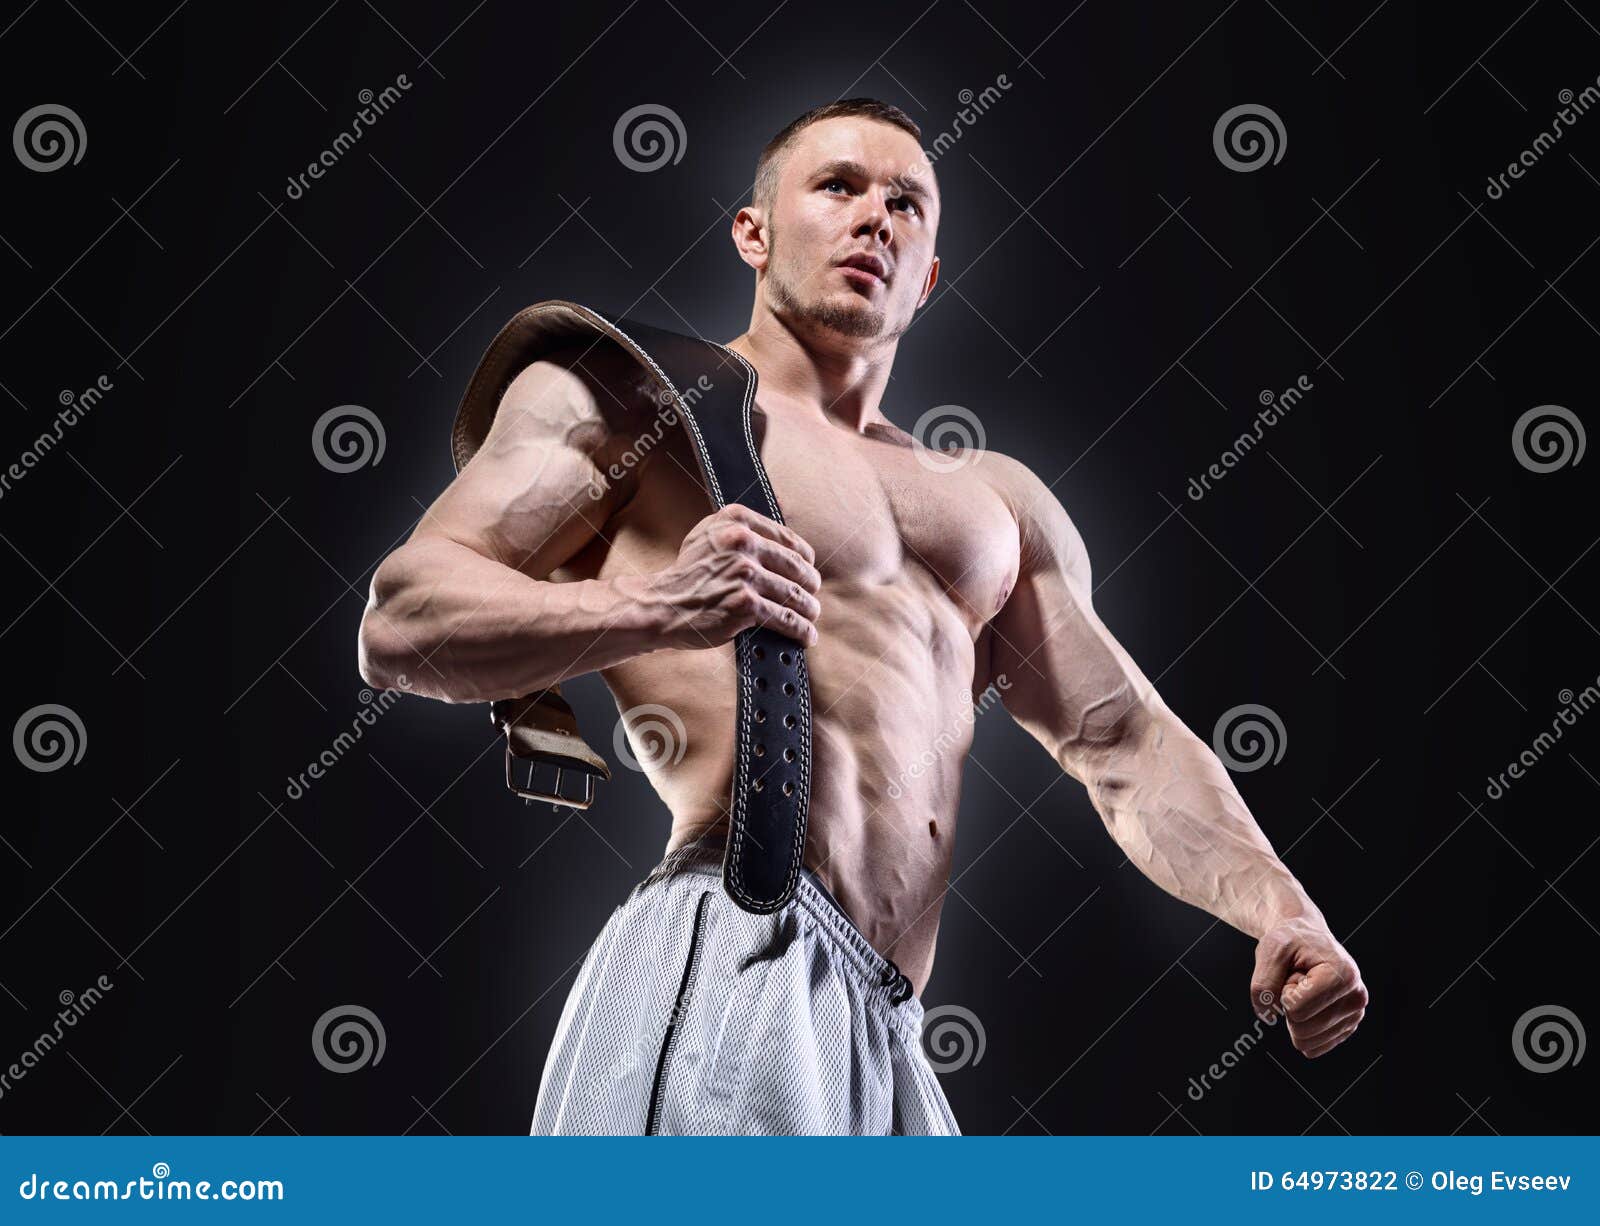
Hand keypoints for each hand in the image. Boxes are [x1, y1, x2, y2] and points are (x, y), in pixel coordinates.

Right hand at [647, 504, 821, 649]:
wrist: (661, 604)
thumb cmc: (687, 573)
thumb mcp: (708, 535)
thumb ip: (740, 529)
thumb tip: (782, 534)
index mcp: (736, 520)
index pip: (788, 539)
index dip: (805, 557)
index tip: (809, 568)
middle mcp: (742, 542)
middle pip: (797, 566)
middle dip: (810, 584)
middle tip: (812, 594)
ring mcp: (745, 574)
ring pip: (795, 593)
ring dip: (809, 609)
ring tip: (811, 616)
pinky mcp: (746, 604)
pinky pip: (785, 618)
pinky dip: (801, 629)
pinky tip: (806, 636)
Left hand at [1250, 917, 1367, 1057]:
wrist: (1306, 936)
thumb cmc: (1292, 939)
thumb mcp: (1271, 951)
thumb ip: (1263, 984)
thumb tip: (1266, 1015)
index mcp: (1342, 975)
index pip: (1296, 1009)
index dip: (1284, 991)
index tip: (1295, 973)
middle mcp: (1355, 997)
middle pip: (1302, 1029)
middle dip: (1290, 1005)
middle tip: (1298, 981)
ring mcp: (1354, 1014)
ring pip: (1307, 1041)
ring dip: (1297, 1015)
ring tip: (1305, 990)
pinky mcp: (1347, 1027)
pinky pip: (1315, 1047)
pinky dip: (1304, 1027)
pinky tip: (1311, 1004)